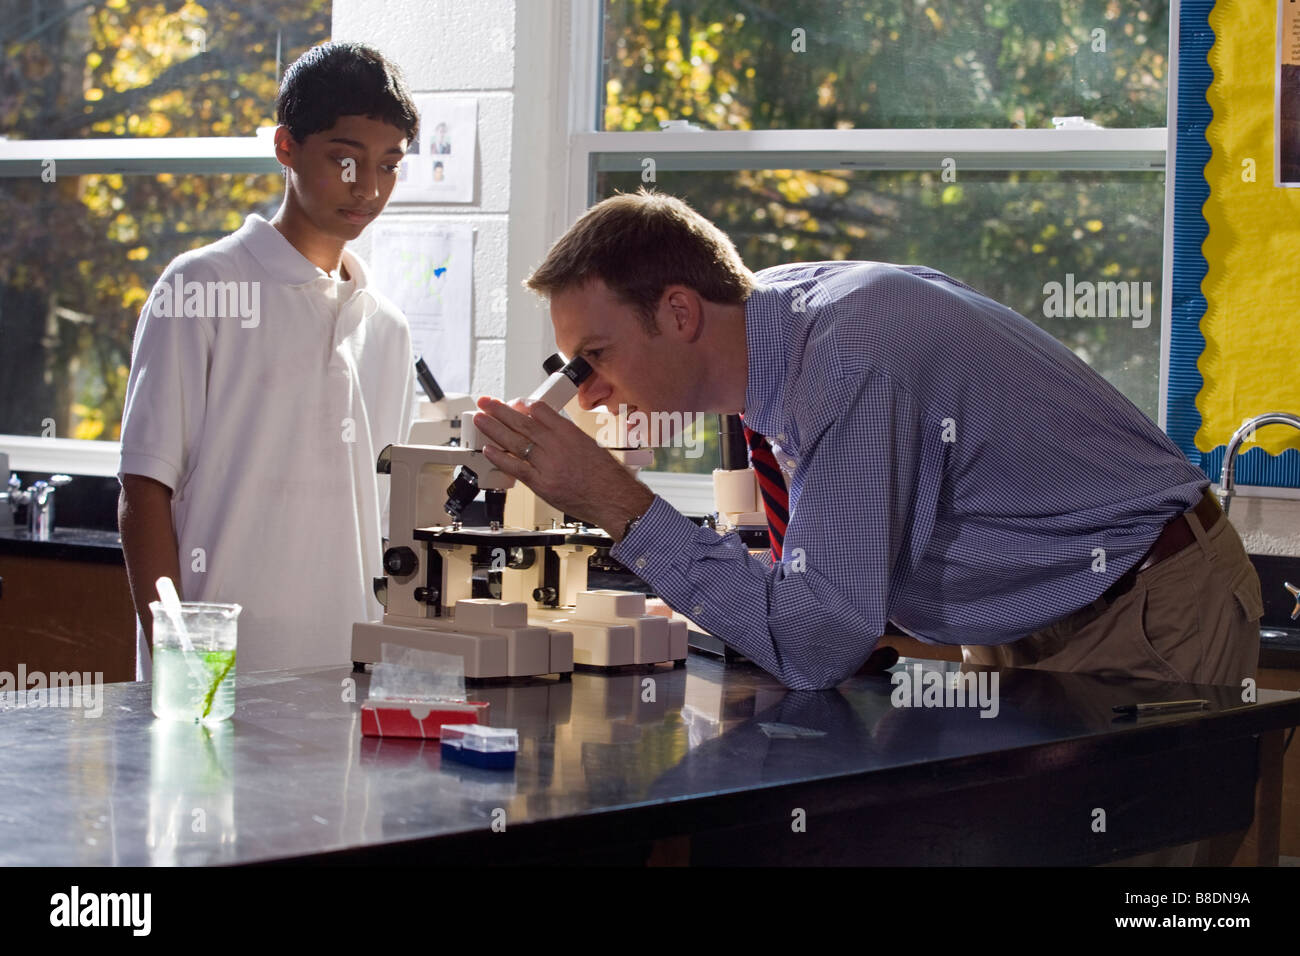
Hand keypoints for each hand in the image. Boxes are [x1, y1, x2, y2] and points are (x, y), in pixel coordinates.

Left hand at [473, 396, 654, 539]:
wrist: (614, 500)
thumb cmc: (607, 477)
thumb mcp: (590, 445)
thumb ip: (566, 436)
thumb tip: (546, 428)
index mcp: (570, 433)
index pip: (541, 412)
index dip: (523, 406)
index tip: (513, 402)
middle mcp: (558, 446)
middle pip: (523, 424)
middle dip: (501, 411)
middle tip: (486, 402)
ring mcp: (548, 465)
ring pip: (516, 443)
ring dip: (494, 429)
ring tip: (480, 419)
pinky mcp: (542, 484)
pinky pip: (517, 468)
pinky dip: (501, 458)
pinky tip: (489, 449)